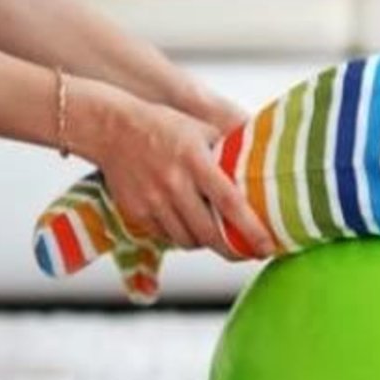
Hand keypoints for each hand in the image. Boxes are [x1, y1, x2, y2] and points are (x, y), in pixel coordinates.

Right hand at [71, 78, 272, 256]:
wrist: (112, 128)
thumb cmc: (164, 127)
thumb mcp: (203, 131)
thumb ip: (229, 153)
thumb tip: (262, 171)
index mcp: (195, 161)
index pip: (230, 203)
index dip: (251, 230)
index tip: (267, 246)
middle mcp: (174, 183)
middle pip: (209, 232)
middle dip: (233, 250)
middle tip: (249, 252)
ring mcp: (153, 201)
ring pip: (188, 241)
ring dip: (207, 244)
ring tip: (218, 237)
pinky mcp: (137, 212)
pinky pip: (167, 237)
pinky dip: (182, 237)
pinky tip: (190, 226)